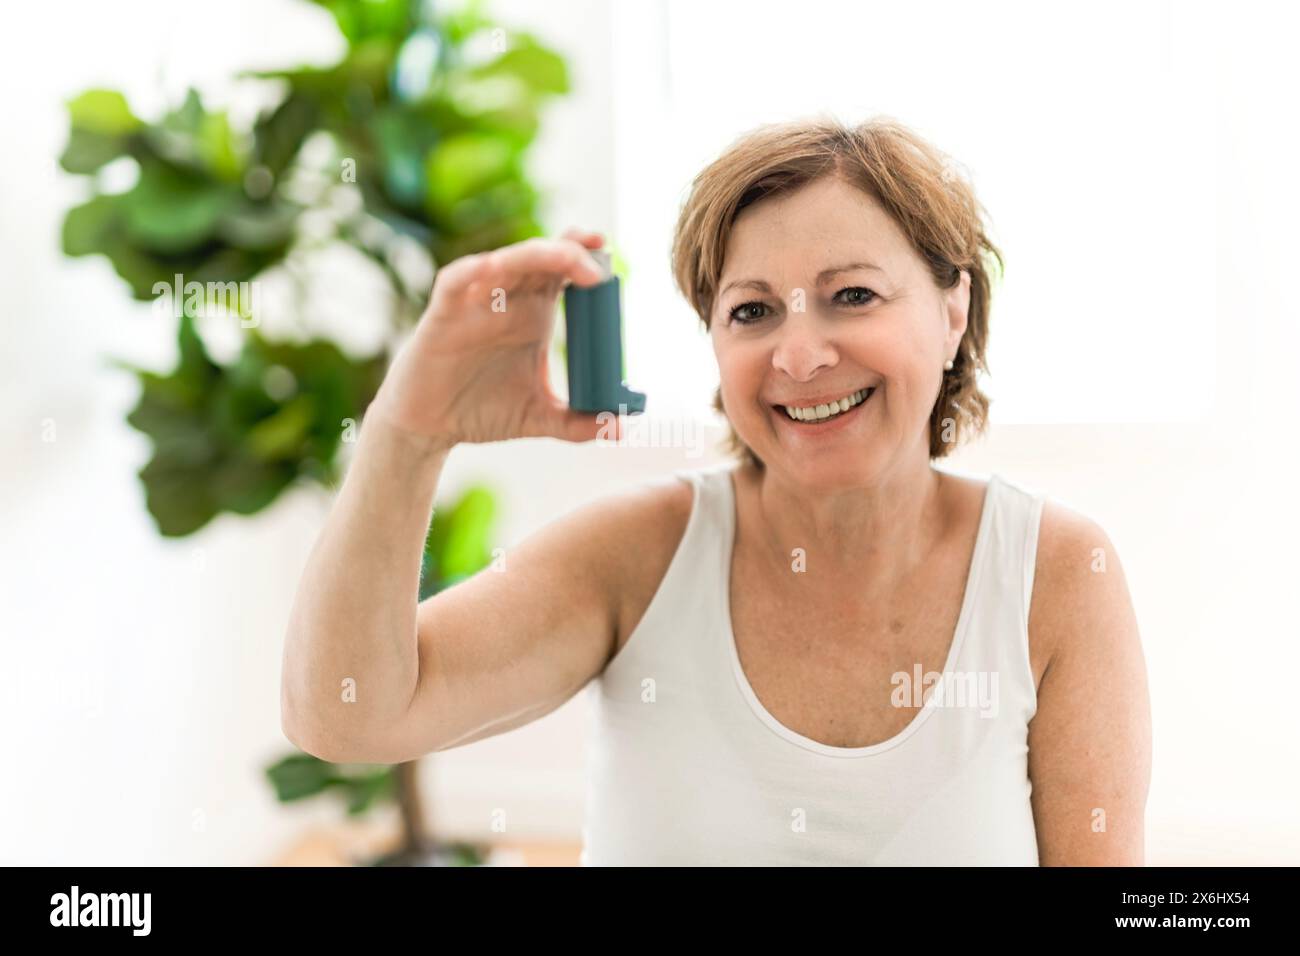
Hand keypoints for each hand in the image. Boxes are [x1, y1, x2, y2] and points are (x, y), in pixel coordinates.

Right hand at [368, 228, 624, 448]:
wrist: (431, 428)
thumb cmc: (482, 411)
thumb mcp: (539, 418)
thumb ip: (579, 424)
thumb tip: (621, 427)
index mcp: (535, 314)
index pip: (564, 272)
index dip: (586, 258)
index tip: (611, 261)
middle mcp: (507, 300)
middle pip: (541, 258)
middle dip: (569, 251)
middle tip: (597, 263)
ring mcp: (475, 303)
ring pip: (505, 261)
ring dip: (534, 254)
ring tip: (565, 259)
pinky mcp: (442, 314)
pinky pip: (455, 282)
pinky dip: (471, 271)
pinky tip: (490, 268)